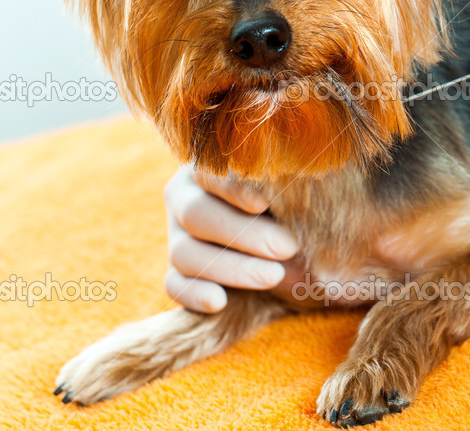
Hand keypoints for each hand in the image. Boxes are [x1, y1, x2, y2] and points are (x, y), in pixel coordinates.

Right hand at [163, 164, 298, 311]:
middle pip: (195, 214)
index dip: (233, 188)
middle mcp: (184, 198)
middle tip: (288, 247)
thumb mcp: (291, 193)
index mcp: (207, 167)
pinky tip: (220, 302)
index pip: (207, 172)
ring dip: (230, 267)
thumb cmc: (295, 206)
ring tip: (274, 275)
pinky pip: (174, 286)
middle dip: (243, 233)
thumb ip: (286, 190)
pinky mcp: (177, 274)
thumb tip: (290, 195)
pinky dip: (194, 294)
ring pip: (184, 253)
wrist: (293, 246)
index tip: (264, 203)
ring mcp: (177, 238)